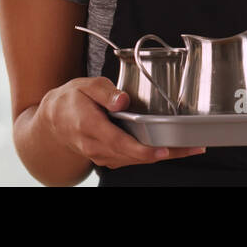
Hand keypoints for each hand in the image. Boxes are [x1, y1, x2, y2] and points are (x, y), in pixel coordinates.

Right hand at [38, 77, 206, 168]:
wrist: (53, 121)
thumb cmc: (71, 100)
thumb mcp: (85, 86)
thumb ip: (105, 91)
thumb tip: (123, 100)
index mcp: (90, 126)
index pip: (120, 142)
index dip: (143, 149)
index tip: (164, 150)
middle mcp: (96, 146)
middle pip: (134, 155)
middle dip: (165, 153)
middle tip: (194, 147)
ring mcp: (101, 156)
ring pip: (135, 160)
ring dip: (162, 156)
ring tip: (190, 147)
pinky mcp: (107, 158)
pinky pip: (131, 159)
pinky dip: (151, 155)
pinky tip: (171, 148)